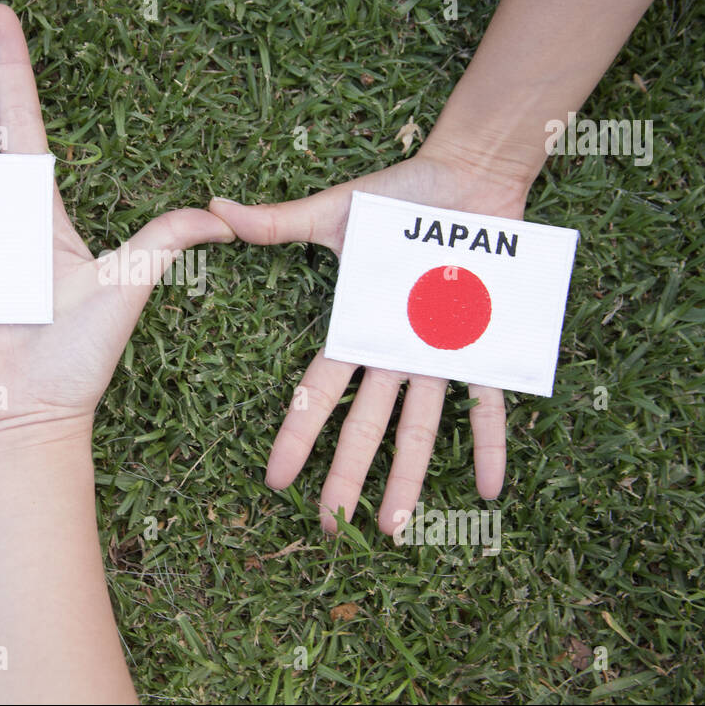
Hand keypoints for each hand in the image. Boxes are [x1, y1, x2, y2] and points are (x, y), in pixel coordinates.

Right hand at [209, 145, 528, 534]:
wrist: (470, 177)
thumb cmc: (402, 195)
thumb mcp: (334, 212)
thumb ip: (277, 222)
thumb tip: (213, 206)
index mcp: (358, 326)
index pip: (320, 392)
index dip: (297, 436)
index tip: (276, 480)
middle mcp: (395, 349)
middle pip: (366, 425)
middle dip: (347, 476)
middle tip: (334, 528)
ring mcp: (439, 351)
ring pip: (421, 427)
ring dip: (408, 478)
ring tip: (397, 528)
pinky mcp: (483, 342)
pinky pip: (488, 401)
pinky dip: (490, 443)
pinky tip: (489, 488)